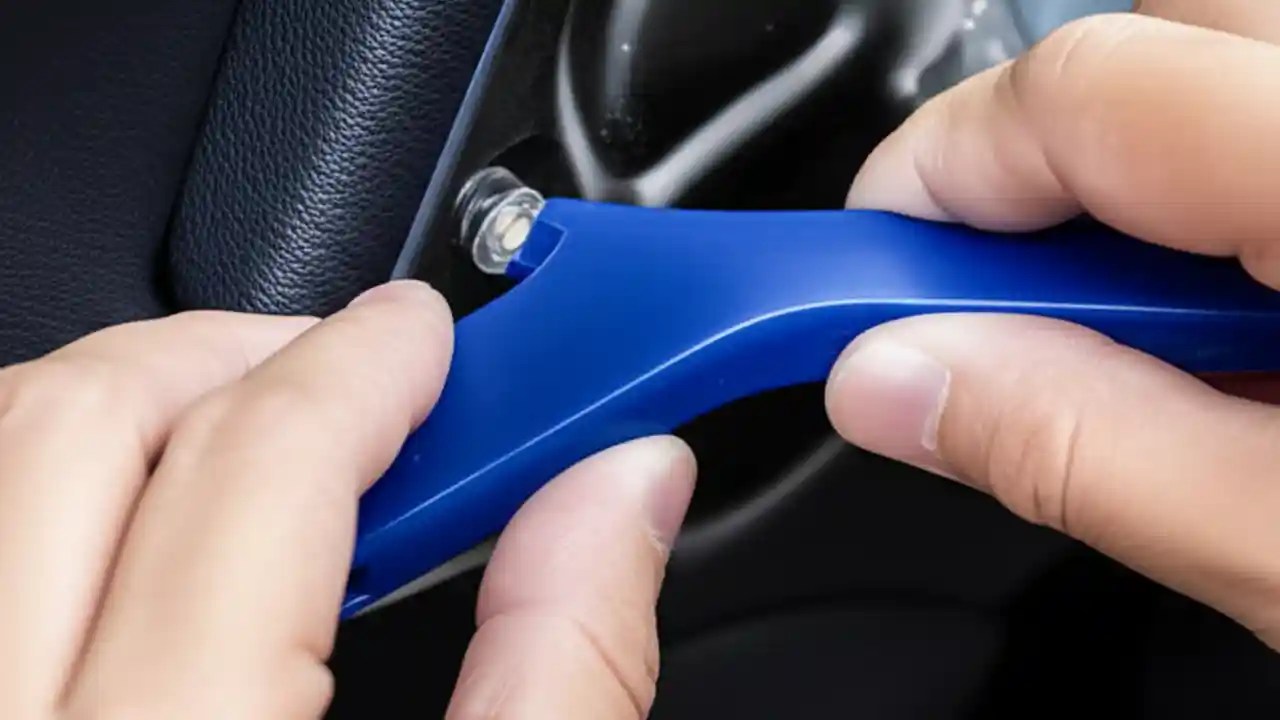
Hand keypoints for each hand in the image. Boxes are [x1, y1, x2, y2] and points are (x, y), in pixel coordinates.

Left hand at [0, 280, 695, 718]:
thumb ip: (563, 667)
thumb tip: (621, 490)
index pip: (263, 471)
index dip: (374, 368)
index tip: (436, 340)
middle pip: (87, 424)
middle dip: (247, 352)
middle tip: (360, 374)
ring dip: (144, 403)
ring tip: (264, 434)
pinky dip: (60, 485)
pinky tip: (154, 528)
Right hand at [826, 2, 1279, 649]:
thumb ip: (1083, 451)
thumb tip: (895, 382)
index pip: (1081, 92)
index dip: (938, 179)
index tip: (870, 283)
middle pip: (1161, 25)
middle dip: (1043, 140)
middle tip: (1008, 289)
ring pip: (1227, 43)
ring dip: (1139, 148)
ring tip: (1146, 307)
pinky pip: (1277, 99)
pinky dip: (1216, 168)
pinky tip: (1246, 294)